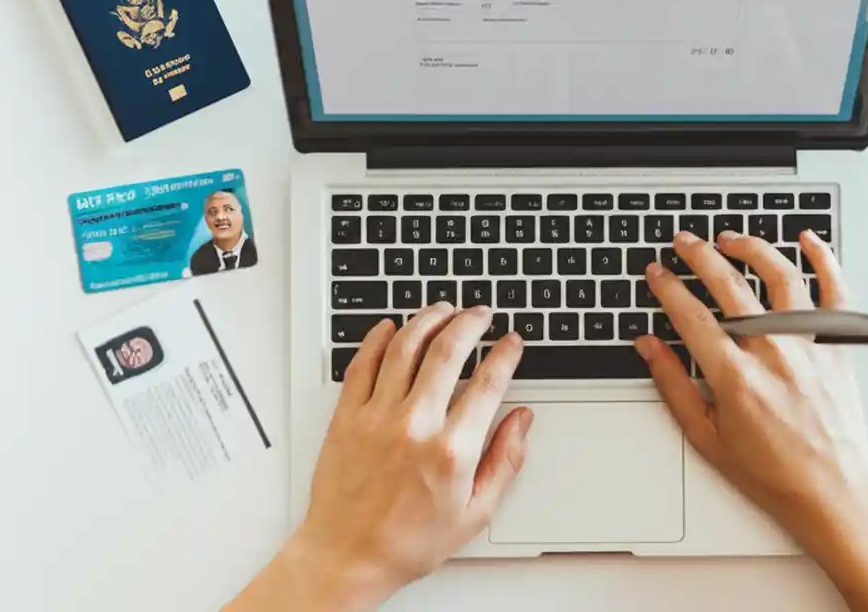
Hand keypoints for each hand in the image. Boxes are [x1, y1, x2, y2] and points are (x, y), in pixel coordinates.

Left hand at [228, 303, 530, 611]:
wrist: (348, 556)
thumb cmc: (407, 542)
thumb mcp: (474, 512)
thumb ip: (504, 461)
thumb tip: (521, 421)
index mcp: (451, 450)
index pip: (489, 382)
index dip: (505, 354)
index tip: (511, 342)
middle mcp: (414, 426)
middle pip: (447, 351)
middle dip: (470, 322)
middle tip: (480, 314)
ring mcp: (376, 417)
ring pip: (405, 346)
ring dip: (428, 320)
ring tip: (443, 310)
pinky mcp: (346, 417)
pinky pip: (362, 363)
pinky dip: (378, 338)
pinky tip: (390, 328)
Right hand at [636, 230, 867, 609]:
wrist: (832, 490)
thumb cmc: (773, 472)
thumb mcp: (706, 437)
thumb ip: (673, 385)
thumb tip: (649, 348)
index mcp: (735, 376)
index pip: (690, 315)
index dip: (667, 288)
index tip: (656, 273)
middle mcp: (772, 351)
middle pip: (729, 284)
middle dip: (698, 256)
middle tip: (683, 243)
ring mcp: (808, 344)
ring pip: (778, 275)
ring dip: (750, 248)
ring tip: (730, 238)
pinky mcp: (837, 345)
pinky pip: (834, 290)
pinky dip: (824, 259)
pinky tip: (808, 240)